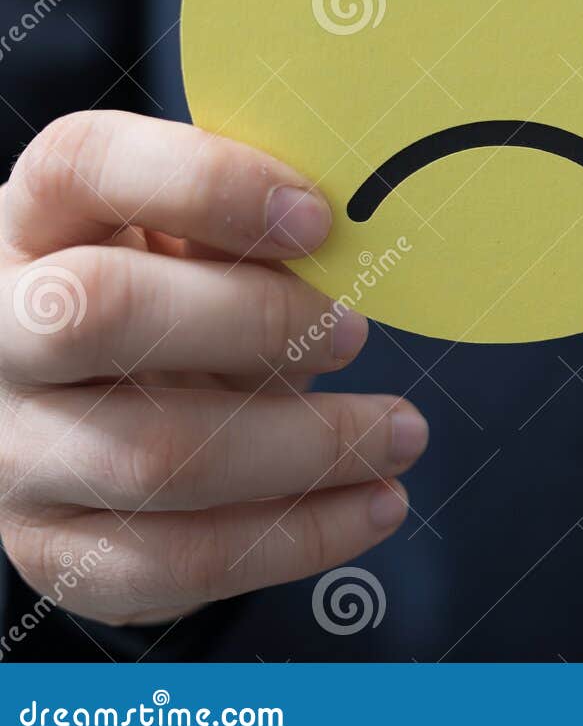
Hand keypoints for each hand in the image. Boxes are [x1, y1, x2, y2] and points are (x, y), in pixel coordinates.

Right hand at [0, 111, 427, 626]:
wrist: (90, 412)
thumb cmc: (172, 297)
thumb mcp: (194, 242)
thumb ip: (249, 230)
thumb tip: (355, 245)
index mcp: (36, 217)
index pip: (87, 166)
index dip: (206, 182)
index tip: (318, 217)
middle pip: (98, 312)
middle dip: (253, 322)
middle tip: (357, 334)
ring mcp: (11, 448)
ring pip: (153, 455)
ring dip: (308, 449)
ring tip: (401, 435)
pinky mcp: (50, 548)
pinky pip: (176, 560)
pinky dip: (298, 537)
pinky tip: (374, 505)